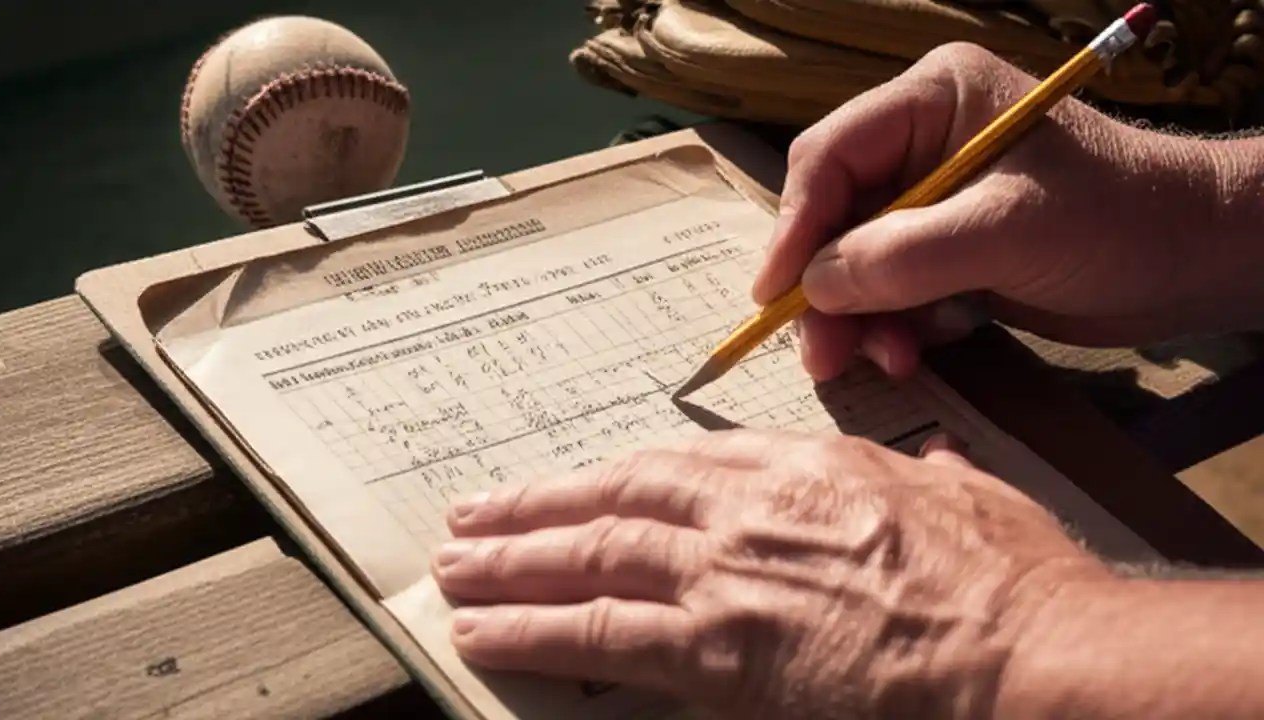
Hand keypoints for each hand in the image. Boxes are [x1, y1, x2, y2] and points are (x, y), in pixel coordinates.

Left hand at [431, 429, 1110, 718]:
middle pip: (612, 498)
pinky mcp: (714, 651)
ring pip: (589, 557)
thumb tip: (931, 459)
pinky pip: (600, 636)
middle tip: (472, 518)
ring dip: (511, 563)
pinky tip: (483, 633)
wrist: (1021, 652)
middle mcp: (744, 509)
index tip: (572, 486)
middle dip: (534, 510)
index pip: (678, 464)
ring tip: (454, 569)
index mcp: (801, 467)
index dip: (611, 477)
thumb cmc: (1010, 582)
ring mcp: (721, 576)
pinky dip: (532, 630)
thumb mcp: (968, 499)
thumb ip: (926, 475)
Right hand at [753, 42, 1254, 381]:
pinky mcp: (948, 247)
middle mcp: (921, 142)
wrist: (1192, 261)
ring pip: (857, 260)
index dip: (795, 227)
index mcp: (930, 100)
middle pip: (834, 214)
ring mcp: (933, 197)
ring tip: (887, 361)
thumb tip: (812, 287)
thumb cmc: (1115, 220)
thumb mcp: (1007, 231)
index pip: (830, 156)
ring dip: (860, 316)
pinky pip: (890, 287)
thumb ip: (904, 255)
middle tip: (822, 354)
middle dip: (827, 286)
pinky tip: (915, 351)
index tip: (774, 295)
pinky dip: (893, 325)